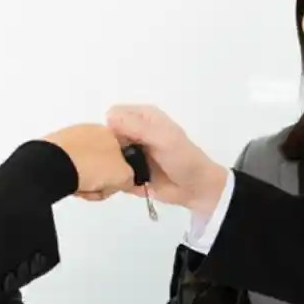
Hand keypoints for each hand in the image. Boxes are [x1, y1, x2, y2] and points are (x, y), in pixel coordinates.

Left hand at [42, 123, 134, 198]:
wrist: (55, 166)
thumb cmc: (87, 164)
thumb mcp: (123, 176)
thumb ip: (130, 178)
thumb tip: (127, 181)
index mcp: (110, 132)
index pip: (123, 154)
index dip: (123, 173)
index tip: (119, 184)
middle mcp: (91, 131)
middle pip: (104, 162)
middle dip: (103, 179)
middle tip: (101, 188)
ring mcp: (71, 139)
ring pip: (86, 167)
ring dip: (88, 181)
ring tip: (84, 188)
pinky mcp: (55, 149)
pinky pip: (69, 168)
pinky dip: (72, 178)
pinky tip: (71, 185)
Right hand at [105, 105, 227, 215]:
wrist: (196, 188)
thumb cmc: (183, 158)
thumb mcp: (162, 138)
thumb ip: (137, 127)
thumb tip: (108, 118)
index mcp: (143, 117)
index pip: (113, 115)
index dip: (112, 128)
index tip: (120, 144)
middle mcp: (134, 132)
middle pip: (106, 135)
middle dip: (107, 148)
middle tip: (118, 162)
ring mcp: (131, 153)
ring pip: (106, 155)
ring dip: (109, 166)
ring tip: (118, 175)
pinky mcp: (129, 172)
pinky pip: (112, 173)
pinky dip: (113, 179)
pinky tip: (119, 184)